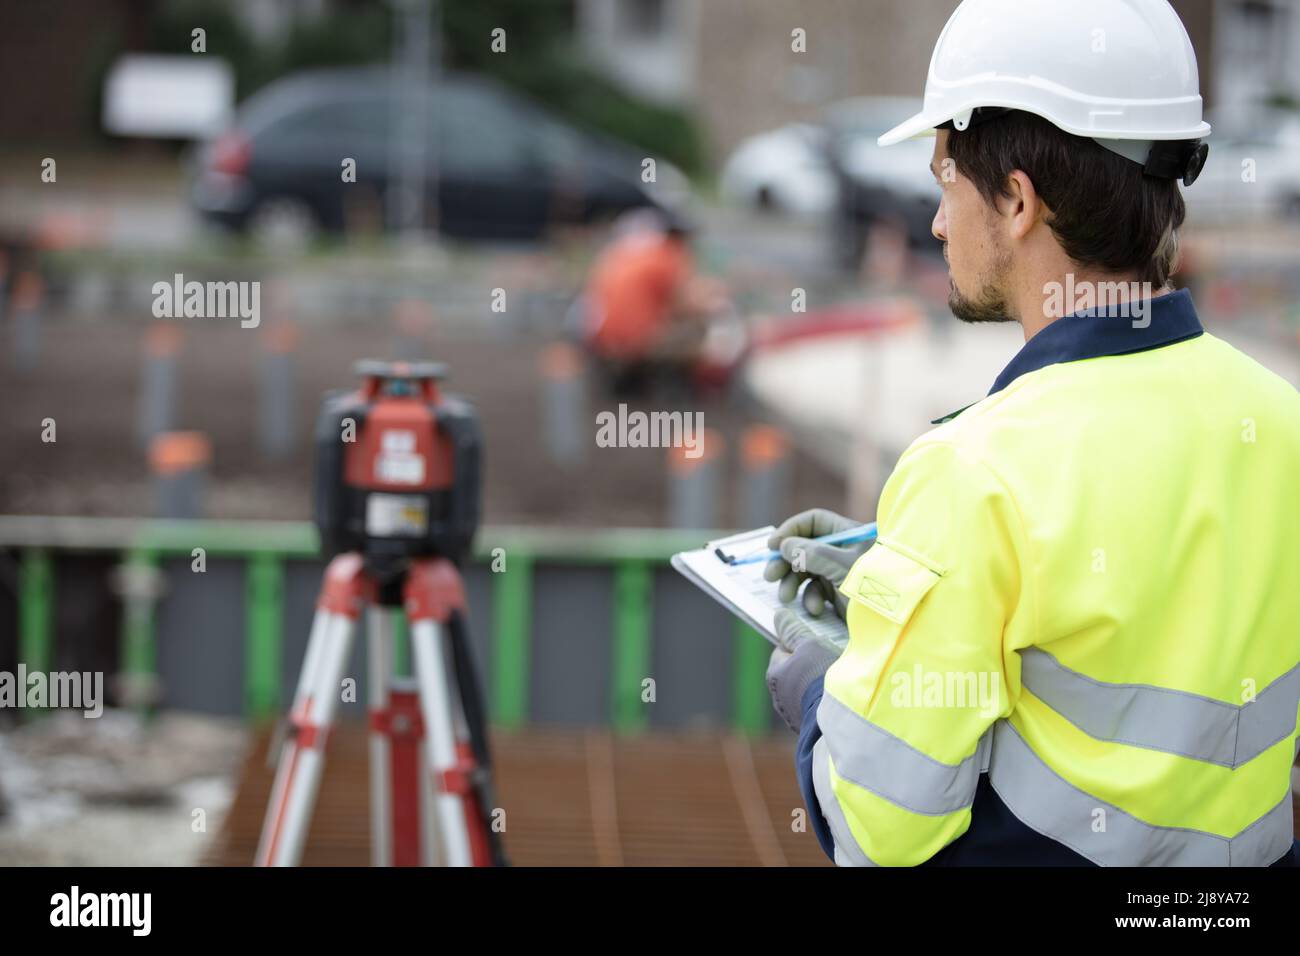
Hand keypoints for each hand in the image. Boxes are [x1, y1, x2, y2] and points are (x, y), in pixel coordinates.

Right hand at [763, 508, 870, 618]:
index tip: (772, 546)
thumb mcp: (844, 567)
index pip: (815, 522)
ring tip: (786, 598)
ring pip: (807, 572)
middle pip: (806, 547)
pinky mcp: (841, 595)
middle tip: (769, 577)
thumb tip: (784, 545)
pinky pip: (817, 592)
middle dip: (786, 561)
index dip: (791, 530)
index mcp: (851, 535)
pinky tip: (816, 610)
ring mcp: (842, 573)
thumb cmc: (879, 588)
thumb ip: (812, 554)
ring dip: (793, 584)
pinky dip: (811, 600)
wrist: (902, 623)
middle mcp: (845, 551)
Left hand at [766, 609, 842, 732]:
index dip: (800, 643)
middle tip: (833, 659)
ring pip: (807, 692)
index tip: (818, 641)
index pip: (782, 650)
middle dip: (811, 665)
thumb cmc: (822, 677)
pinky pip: (818, 709)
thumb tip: (779, 615)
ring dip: (820, 685)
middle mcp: (779, 697)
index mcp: (775, 674)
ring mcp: (794, 716)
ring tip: (841, 680)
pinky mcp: (811, 730)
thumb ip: (794, 631)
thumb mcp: (810, 645)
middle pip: (796, 672)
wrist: (840, 721)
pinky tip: (843, 699)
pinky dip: (827, 703)